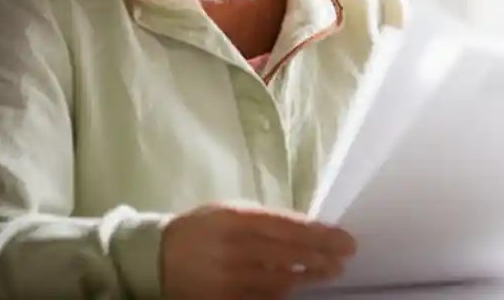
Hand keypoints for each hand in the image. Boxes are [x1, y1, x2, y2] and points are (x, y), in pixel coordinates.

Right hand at [160, 203, 356, 298]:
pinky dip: (281, 293)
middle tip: (342, 260)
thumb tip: (310, 229)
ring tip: (325, 272)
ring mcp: (227, 279)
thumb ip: (268, 220)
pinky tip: (294, 286)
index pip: (290, 228)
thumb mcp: (232, 211)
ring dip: (306, 276)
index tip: (346, 241)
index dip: (322, 236)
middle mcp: (234, 248)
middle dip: (321, 258)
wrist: (157, 258)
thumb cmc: (203, 228)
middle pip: (290, 255)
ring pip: (280, 281)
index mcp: (237, 218)